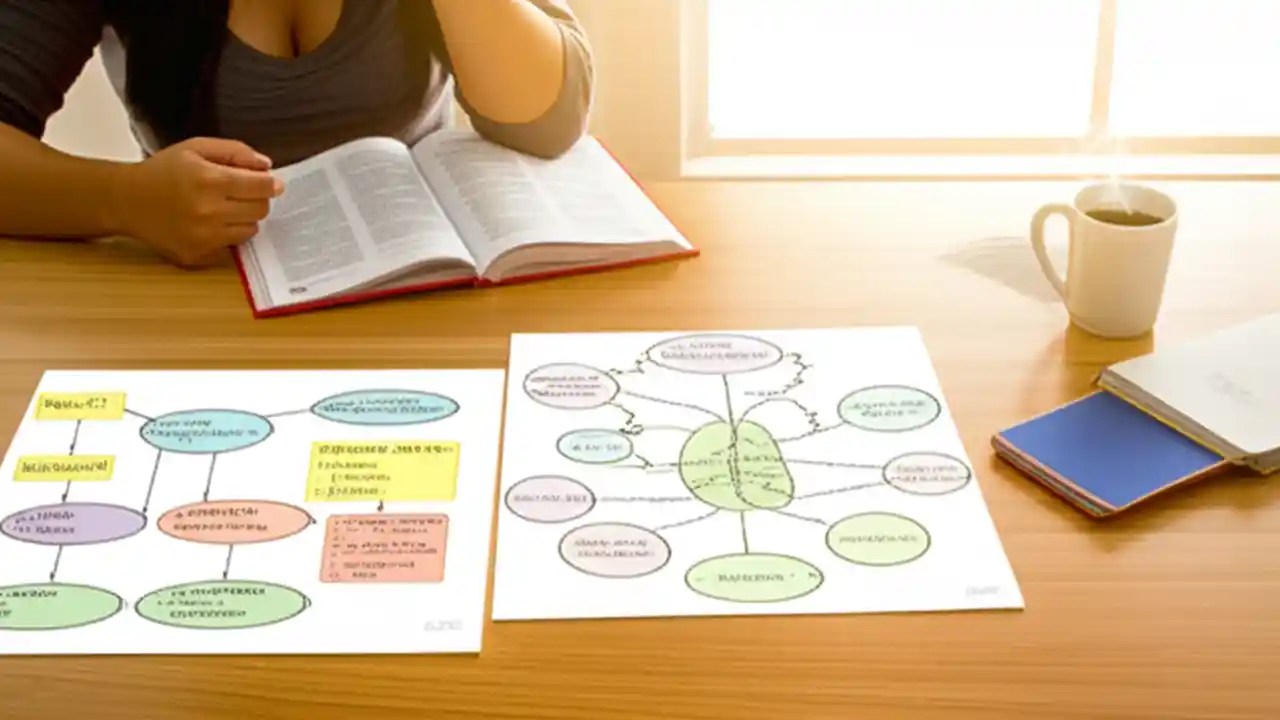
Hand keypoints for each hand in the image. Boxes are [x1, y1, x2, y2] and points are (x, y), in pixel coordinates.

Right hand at [111, 137, 283, 266]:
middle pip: (260, 209)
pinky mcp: (198, 254)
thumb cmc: (163, 170)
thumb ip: (235, 151)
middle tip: (244, 192)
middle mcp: (208, 211)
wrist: (127, 200)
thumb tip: (266, 166)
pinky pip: (232, 246)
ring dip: (245, 217)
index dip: (270, 184)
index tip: (273, 183)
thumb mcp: (195, 148)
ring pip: (250, 230)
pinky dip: (228, 233)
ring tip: (225, 206)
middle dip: (258, 198)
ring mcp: (203, 237)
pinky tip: (210, 222)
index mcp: (209, 180)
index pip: (261, 186)